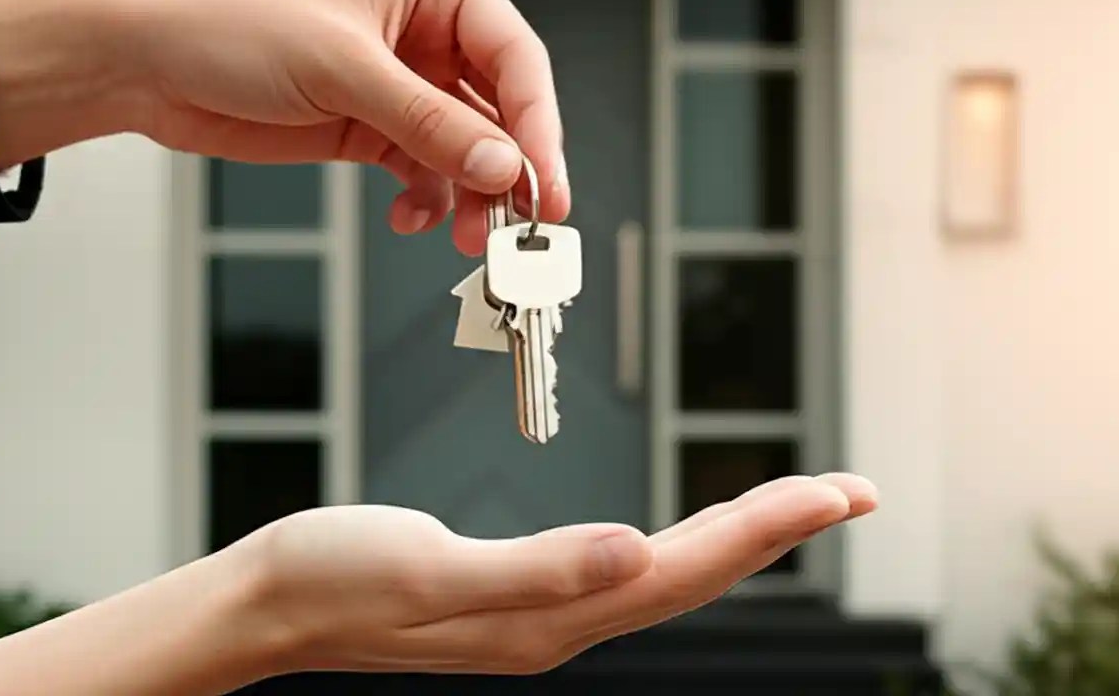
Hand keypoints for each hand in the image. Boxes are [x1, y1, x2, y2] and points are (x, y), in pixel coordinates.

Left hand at [0, 0, 566, 254]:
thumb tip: (501, 165)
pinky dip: (424, 198)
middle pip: (495, 108)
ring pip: (461, 147)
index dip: (536, 124)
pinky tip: (414, 217)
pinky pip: (420, 169)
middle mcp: (420, 32)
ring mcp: (394, 82)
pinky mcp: (365, 125)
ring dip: (469, 195)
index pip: (513, 55)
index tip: (544, 184)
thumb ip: (430, 123)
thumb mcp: (343, 66)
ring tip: (468, 235)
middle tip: (518, 225)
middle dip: (506, 170)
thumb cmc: (222, 16)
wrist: (140, 60)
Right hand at [217, 474, 877, 676]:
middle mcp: (558, 626)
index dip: (767, 528)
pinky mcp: (515, 597)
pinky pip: (623, 573)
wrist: (268, 606)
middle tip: (850, 492)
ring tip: (792, 508)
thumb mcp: (428, 568)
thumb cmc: (333, 578)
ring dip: (735, 541)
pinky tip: (681, 537)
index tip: (839, 492)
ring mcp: (537, 617)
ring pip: (665, 577)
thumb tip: (635, 554)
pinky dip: (677, 547)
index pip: (686, 568)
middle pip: (693, 576)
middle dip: (774, 532)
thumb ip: (534, 568)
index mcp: (548, 617)